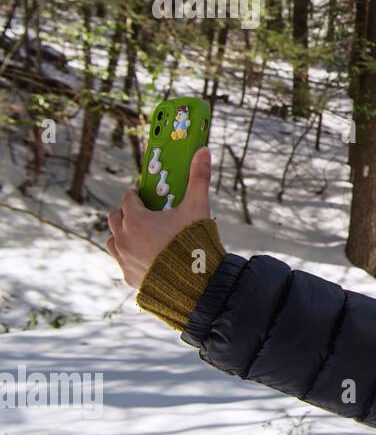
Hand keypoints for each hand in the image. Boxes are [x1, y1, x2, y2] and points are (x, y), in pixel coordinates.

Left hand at [107, 146, 213, 288]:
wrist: (196, 284)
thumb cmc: (195, 242)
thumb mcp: (198, 207)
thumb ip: (198, 178)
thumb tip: (203, 150)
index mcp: (136, 219)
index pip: (128, 199)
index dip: (135, 194)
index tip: (142, 195)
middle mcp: (124, 238)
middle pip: (115, 218)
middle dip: (125, 213)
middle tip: (141, 214)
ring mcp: (124, 259)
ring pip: (114, 241)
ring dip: (123, 236)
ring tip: (140, 237)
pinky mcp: (130, 277)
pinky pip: (123, 263)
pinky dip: (131, 258)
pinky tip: (146, 258)